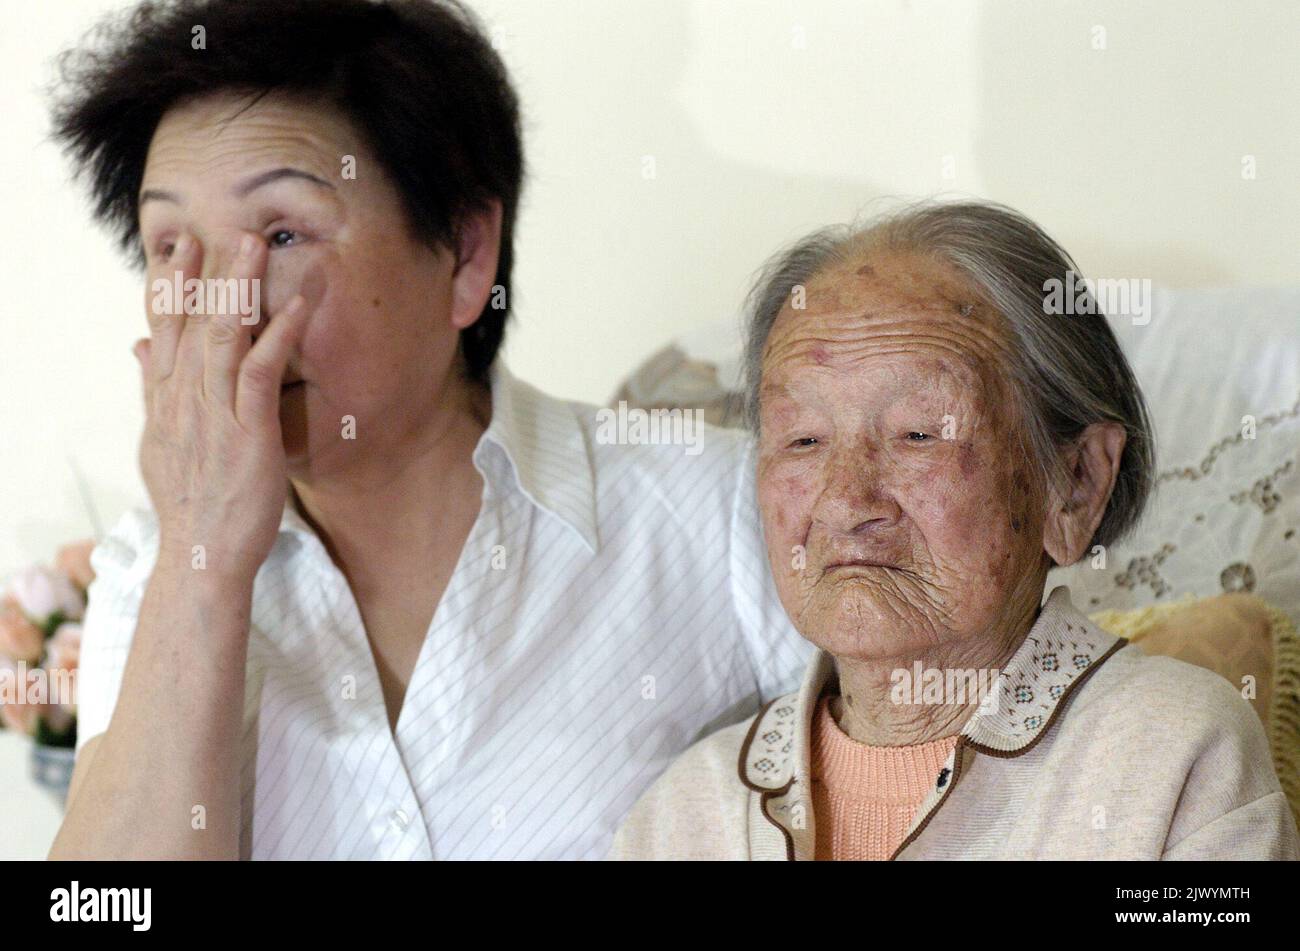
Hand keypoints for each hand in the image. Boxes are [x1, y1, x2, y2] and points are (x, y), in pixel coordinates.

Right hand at [135, 230, 311, 584]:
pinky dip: (279, 334)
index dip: (167, 287)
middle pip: (187, 323)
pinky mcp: (247, 430)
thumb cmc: (191, 503)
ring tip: (255, 244)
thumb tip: (138, 347)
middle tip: (211, 228)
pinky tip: (296, 305)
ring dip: (239, 286)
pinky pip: (262, 372)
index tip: (174, 248)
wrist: (202, 555)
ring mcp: (213, 413)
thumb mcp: (160, 442)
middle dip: (199, 272)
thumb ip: (153, 391)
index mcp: (164, 401)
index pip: (160, 331)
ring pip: (221, 336)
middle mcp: (182, 399)